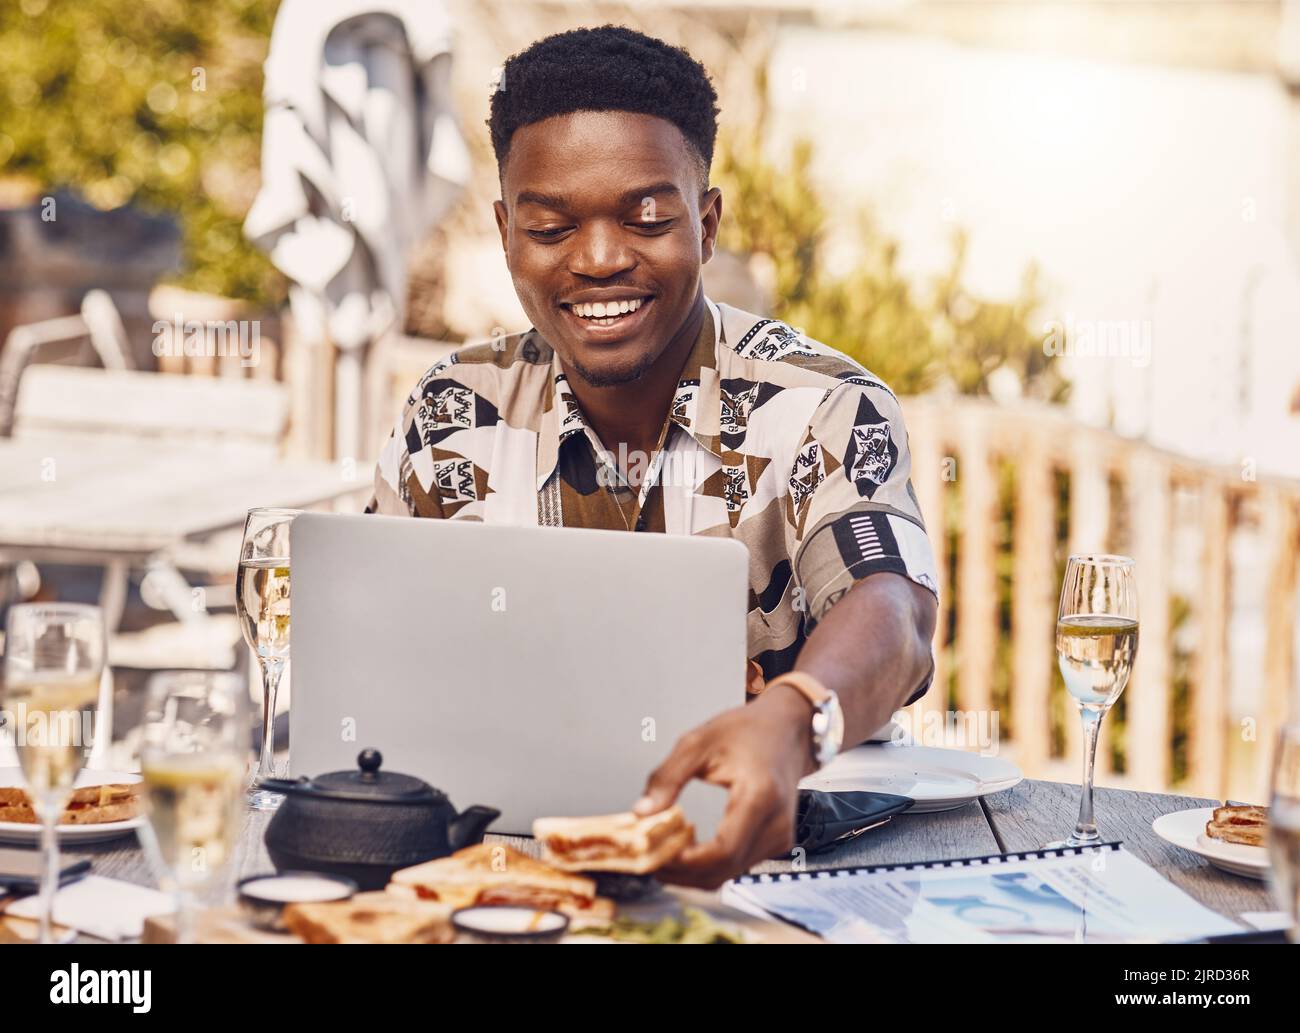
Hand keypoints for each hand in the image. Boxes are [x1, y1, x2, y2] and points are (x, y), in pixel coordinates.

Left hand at [633, 686, 818, 888]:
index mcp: (761, 795)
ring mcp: (780, 837)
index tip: (655, 855)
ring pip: (729, 873)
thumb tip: (640, 813)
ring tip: (660, 854)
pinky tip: (685, 850)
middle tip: (648, 859)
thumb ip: (667, 778)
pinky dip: (708, 865)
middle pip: (724, 869)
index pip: (723, 850)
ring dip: (693, 873)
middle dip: (682, 872)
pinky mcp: (777, 842)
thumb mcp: (698, 742)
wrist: (787, 729)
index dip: (686, 861)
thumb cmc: (746, 730)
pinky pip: (737, 865)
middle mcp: (777, 823)